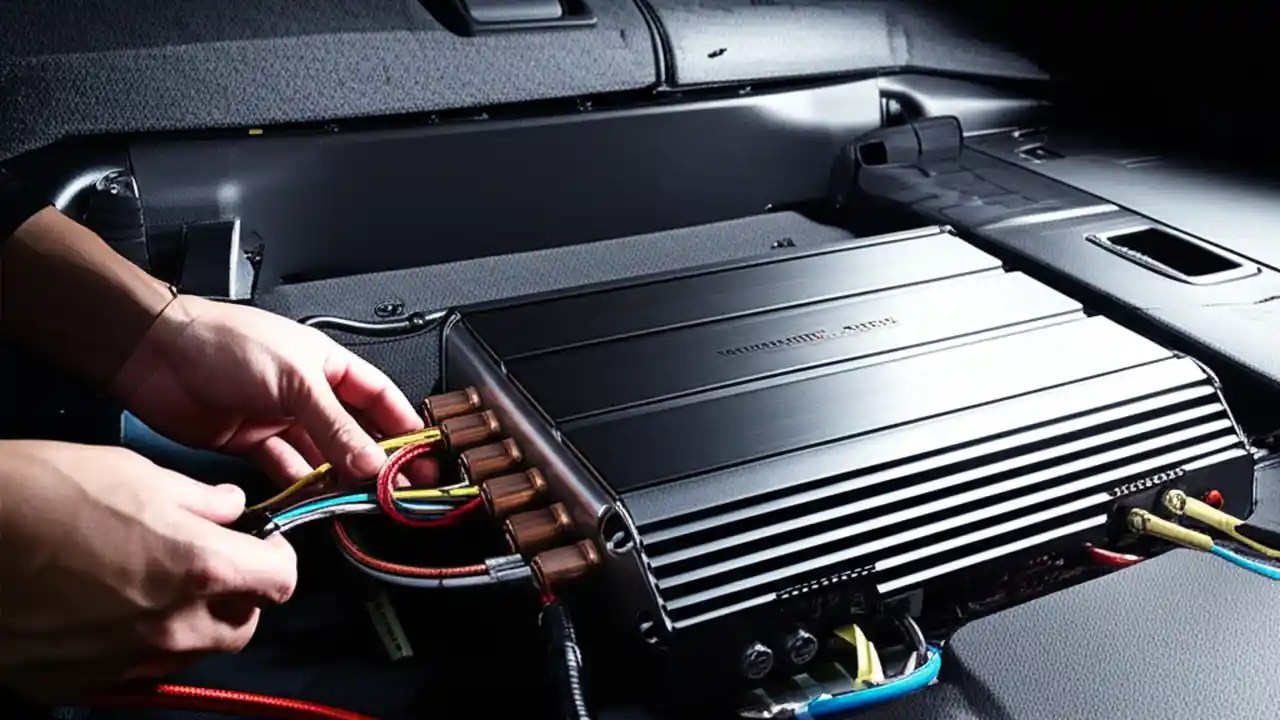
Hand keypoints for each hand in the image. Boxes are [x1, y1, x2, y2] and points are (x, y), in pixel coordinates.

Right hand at [0, 441, 296, 701]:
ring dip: (194, 622)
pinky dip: (141, 644)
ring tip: (155, 584)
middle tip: (208, 563)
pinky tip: (110, 609)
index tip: (259, 544)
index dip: (276, 557)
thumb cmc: (42, 491)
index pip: (281, 580)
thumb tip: (230, 509)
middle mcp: (172, 626)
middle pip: (243, 625)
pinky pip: (137, 670)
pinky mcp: (81, 681)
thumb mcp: (135, 472)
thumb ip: (199, 500)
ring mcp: (126, 661)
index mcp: (198, 568)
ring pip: (194, 652)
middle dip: (238, 595)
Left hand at [112, 296, 432, 486]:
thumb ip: (336, 427)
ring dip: (340, 479)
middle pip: (355, 432)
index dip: (405, 426)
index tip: (424, 455)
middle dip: (378, 461)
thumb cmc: (224, 343)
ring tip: (359, 502)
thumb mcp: (295, 382)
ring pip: (322, 456)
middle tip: (398, 490)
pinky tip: (314, 502)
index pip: (381, 398)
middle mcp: (308, 393)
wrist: (157, 354)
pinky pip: (287, 471)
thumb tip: (373, 462)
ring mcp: (280, 419)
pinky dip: (301, 488)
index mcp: (328, 365)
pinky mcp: (251, 443)